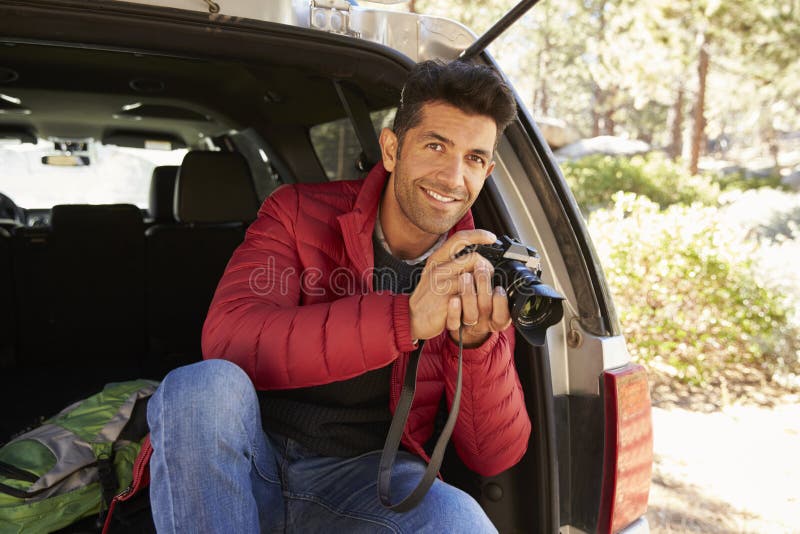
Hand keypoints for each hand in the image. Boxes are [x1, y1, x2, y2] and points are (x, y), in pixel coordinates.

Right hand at [408, 229, 510, 345]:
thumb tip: (479, 258)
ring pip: (475, 277)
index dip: (478, 235)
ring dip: (483, 285)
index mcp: (437, 259)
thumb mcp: (437, 274)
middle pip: (474, 258)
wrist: (414, 319)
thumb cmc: (430, 296)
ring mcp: (441, 284)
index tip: (492, 237)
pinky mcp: (446, 301)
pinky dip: (476, 300)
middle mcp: (438, 268)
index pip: (459, 238)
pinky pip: (471, 297)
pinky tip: (473, 304)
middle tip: (489, 277)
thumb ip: (454, 264)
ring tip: (481, 292)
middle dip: (487, 267)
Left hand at [446, 265, 511, 347]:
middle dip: (483, 285)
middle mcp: (484, 323)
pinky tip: (453, 298)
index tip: (498, 287)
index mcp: (496, 318)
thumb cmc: (478, 304)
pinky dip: (454, 310)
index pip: (502, 315)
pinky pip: (454, 322)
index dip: (500, 301)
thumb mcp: (490, 296)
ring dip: (469, 293)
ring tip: (465, 276)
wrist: (461, 320)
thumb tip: (493, 266)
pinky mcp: (454, 326)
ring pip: (470, 315)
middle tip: (480, 267)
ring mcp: (468, 325)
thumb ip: (493, 285)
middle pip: (486, 308)